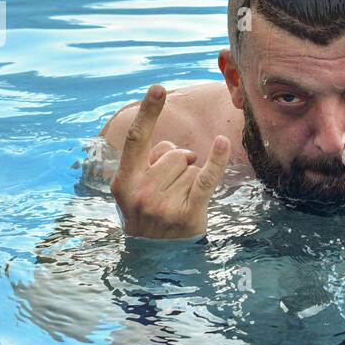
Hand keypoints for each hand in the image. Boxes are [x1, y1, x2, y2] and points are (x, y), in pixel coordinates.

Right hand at [110, 84, 229, 239]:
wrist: (154, 256)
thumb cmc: (147, 213)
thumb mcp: (135, 189)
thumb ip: (148, 164)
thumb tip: (178, 151)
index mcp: (123, 181)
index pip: (137, 139)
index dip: (148, 112)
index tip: (158, 87)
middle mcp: (141, 192)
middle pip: (173, 154)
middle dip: (178, 164)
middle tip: (171, 187)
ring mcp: (163, 205)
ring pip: (190, 167)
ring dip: (190, 177)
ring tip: (179, 199)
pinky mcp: (187, 214)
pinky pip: (205, 178)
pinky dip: (216, 161)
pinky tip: (222, 143)